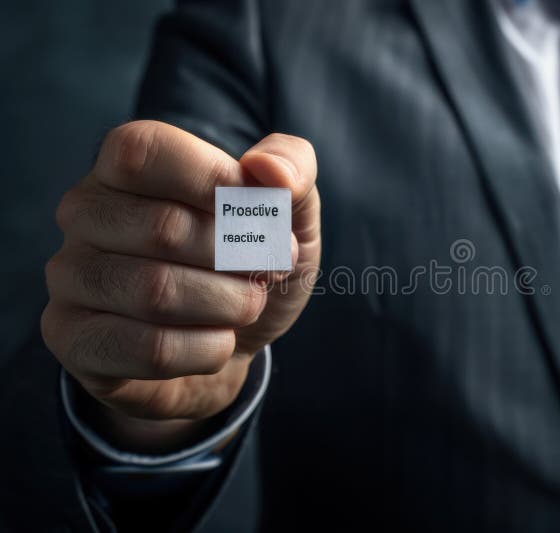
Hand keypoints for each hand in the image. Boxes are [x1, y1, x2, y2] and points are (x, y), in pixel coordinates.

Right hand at [41, 121, 319, 450]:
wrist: (234, 346)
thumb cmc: (251, 265)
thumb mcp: (290, 210)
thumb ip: (292, 166)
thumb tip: (268, 169)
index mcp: (124, 164)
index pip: (146, 152)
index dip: (218, 185)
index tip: (266, 218)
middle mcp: (84, 212)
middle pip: (163, 229)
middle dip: (241, 258)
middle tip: (268, 271)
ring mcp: (70, 276)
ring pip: (157, 293)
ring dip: (230, 305)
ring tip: (247, 306)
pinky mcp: (74, 339)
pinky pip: (150, 349)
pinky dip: (208, 350)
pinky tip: (219, 342)